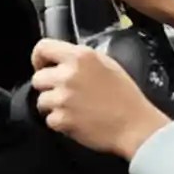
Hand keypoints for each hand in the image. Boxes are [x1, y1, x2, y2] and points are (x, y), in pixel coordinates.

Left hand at [31, 39, 170, 158]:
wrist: (135, 126)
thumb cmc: (126, 97)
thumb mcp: (107, 64)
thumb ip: (81, 59)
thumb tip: (61, 60)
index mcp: (80, 57)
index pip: (42, 48)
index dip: (39, 58)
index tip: (43, 67)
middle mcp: (68, 75)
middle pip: (38, 78)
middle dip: (48, 87)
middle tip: (65, 93)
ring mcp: (63, 98)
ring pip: (41, 100)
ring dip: (53, 106)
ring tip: (74, 108)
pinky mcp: (62, 119)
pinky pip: (49, 120)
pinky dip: (60, 123)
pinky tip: (77, 120)